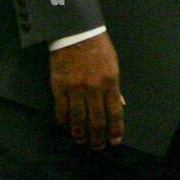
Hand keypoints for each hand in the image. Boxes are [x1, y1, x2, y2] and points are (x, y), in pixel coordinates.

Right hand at [50, 32, 123, 148]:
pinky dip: (64, 121)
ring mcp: (75, 88)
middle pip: (96, 119)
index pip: (115, 111)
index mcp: (110, 81)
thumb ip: (115, 87)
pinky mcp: (58, 86)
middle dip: (98, 136)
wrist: (75, 31)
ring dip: (80, 132)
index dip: (115, 128)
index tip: (115, 141)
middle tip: (97, 147)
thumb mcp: (113, 65)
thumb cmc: (98, 47)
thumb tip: (120, 105)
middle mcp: (93, 87)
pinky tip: (66, 127)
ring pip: (78, 117)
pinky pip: (61, 109)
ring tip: (81, 141)